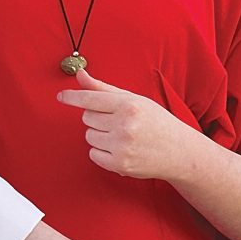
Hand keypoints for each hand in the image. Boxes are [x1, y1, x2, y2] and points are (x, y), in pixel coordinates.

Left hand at [57, 69, 192, 179]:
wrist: (179, 151)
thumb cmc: (155, 121)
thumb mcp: (134, 99)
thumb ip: (103, 88)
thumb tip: (80, 75)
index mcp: (128, 105)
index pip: (90, 99)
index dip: (73, 97)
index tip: (61, 96)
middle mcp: (124, 125)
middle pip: (87, 117)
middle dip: (98, 118)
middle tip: (118, 121)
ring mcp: (122, 146)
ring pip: (88, 136)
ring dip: (99, 135)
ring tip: (121, 135)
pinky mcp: (120, 164)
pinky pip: (93, 154)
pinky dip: (102, 152)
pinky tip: (120, 148)